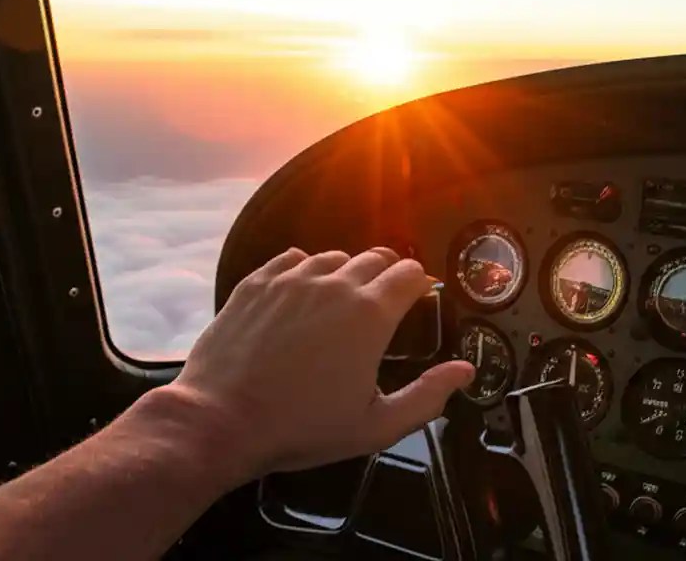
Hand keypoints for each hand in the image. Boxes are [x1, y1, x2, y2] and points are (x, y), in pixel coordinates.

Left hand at [168, 247, 474, 478]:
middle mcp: (334, 284)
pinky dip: (305, 270)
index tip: (418, 302)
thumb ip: (428, 396)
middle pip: (376, 258)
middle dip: (389, 275)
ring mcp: (291, 278)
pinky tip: (302, 293)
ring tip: (342, 301)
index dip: (421, 286)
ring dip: (347, 273)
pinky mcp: (256, 282)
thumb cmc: (300, 427)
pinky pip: (292, 259)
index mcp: (370, 314)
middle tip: (386, 303)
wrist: (221, 419)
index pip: (411, 274)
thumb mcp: (376, 426)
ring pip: (334, 257)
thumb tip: (463, 371)